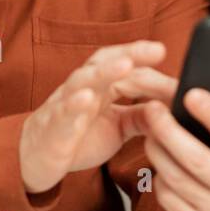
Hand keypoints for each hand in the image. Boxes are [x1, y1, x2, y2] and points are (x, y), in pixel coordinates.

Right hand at [19, 41, 176, 194]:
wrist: (35, 160)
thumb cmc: (78, 138)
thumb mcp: (118, 127)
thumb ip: (142, 116)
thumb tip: (174, 110)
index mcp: (101, 86)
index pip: (128, 68)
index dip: (150, 66)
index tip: (173, 64)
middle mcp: (84, 88)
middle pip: (106, 63)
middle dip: (131, 54)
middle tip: (156, 50)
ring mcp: (66, 104)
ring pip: (84, 81)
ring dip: (104, 72)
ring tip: (125, 64)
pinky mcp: (53, 126)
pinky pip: (63, 112)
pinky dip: (74, 104)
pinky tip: (87, 98)